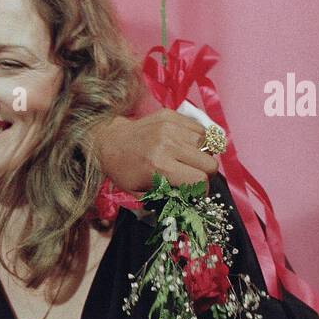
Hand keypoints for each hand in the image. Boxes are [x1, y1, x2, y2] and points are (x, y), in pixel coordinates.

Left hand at [95, 110, 217, 191]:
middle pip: (210, 163)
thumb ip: (168, 198)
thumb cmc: (124, 171)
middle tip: (193, 176)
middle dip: (205, 173)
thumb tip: (192, 203)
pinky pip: (200, 128)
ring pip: (209, 144)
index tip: (195, 192)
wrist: (108, 142)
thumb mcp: (141, 192)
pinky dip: (198, 139)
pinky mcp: (171, 115)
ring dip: (202, 154)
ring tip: (188, 159)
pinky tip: (185, 145)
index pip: (200, 180)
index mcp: (159, 166)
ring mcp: (171, 127)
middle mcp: (168, 144)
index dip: (201, 190)